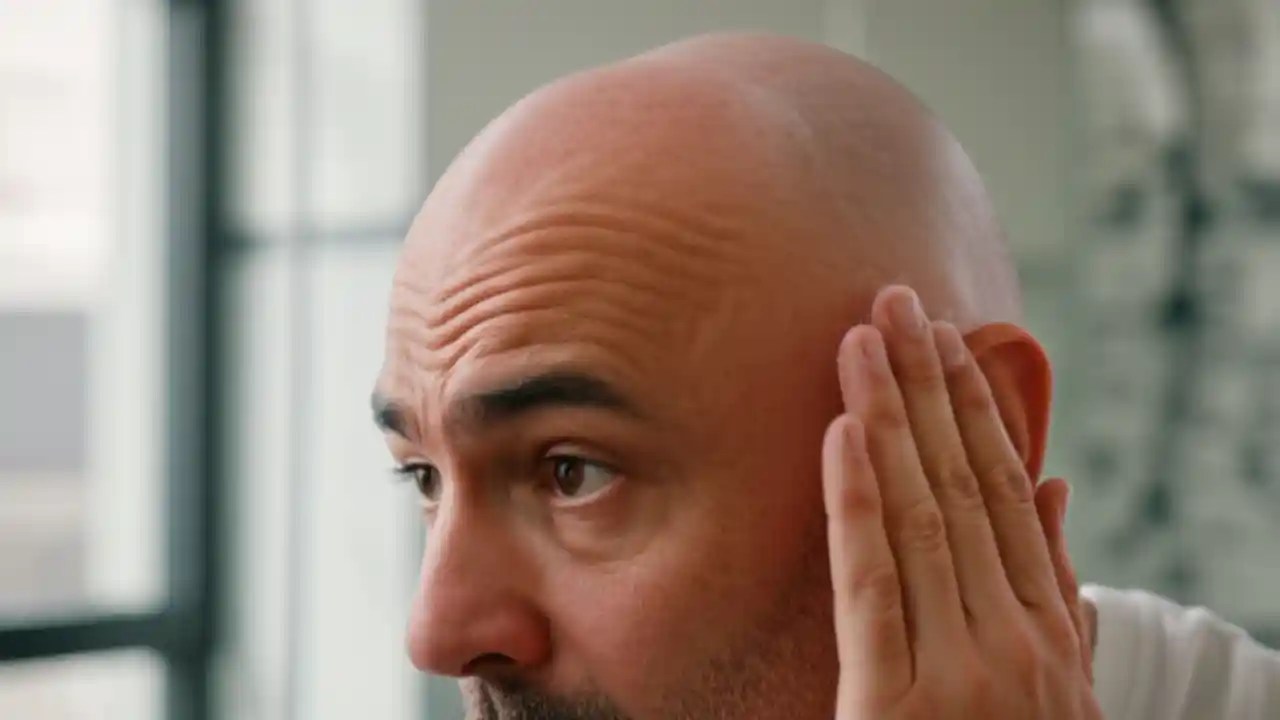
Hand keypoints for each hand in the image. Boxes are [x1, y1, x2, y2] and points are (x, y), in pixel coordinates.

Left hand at [823, 286, 1098, 718]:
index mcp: (1047, 630)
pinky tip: (841, 432)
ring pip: (921, 515)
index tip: (947, 339)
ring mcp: (962, 672)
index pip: (1005, 492)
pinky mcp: (895, 705)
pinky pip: (873, 585)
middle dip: (929, 388)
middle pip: (963, 485)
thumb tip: (1055, 490)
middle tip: (896, 301)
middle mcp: (1013, 638)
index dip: (974, 408)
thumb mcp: (1060, 687)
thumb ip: (1057, 592)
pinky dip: (859, 502)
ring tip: (863, 337)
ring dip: (891, 418)